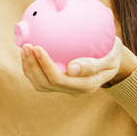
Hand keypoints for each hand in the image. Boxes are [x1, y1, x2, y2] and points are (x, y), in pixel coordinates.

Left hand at [20, 37, 135, 95]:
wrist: (113, 59)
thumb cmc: (112, 52)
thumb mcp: (111, 56)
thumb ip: (94, 64)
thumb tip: (71, 69)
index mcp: (87, 84)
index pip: (60, 79)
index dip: (45, 65)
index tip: (37, 46)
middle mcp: (75, 90)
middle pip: (47, 83)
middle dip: (33, 65)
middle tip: (27, 45)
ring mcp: (67, 89)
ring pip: (41, 85)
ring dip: (29, 68)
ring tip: (24, 49)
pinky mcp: (60, 84)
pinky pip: (41, 81)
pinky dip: (30, 69)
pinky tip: (26, 54)